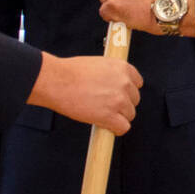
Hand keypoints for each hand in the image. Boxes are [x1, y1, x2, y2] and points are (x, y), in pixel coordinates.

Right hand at [27, 53, 142, 134]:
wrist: (57, 81)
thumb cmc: (70, 72)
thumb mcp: (97, 64)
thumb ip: (110, 74)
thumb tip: (114, 85)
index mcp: (122, 67)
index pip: (137, 83)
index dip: (127, 91)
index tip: (119, 95)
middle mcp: (124, 83)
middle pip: (134, 100)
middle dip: (122, 104)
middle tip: (106, 105)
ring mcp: (119, 100)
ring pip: (129, 114)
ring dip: (118, 116)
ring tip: (102, 114)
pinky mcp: (110, 116)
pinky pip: (123, 127)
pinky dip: (116, 129)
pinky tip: (106, 126)